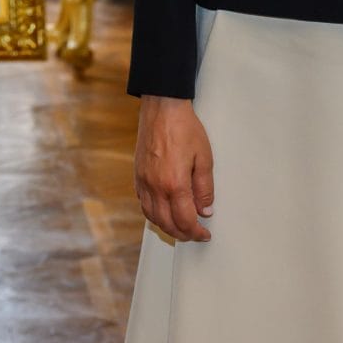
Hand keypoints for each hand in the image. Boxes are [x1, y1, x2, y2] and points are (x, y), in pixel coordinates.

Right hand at [135, 95, 213, 241]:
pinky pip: (143, 203)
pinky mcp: (137, 175)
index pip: (185, 221)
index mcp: (174, 184)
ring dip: (167, 227)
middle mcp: (155, 187)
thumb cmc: (184, 128)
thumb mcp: (204, 158)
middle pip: (167, 224)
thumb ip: (205, 188)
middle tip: (195, 234)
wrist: (162, 108)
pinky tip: (163, 211)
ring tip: (180, 227)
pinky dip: (153, 214)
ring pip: (152, 217)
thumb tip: (205, 210)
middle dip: (182, 234)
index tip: (204, 234)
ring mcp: (143, 181)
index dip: (196, 233)